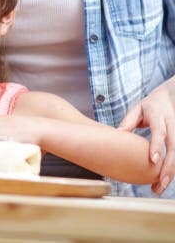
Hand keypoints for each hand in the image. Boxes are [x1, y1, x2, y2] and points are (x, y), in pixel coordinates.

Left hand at [118, 79, 174, 194]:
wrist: (170, 98)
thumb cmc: (149, 106)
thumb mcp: (137, 109)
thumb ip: (129, 121)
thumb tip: (118, 133)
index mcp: (158, 116)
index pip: (159, 132)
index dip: (157, 146)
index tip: (153, 160)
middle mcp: (171, 125)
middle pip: (173, 147)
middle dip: (168, 166)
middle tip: (160, 183)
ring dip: (171, 172)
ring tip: (159, 187)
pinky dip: (172, 170)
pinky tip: (164, 181)